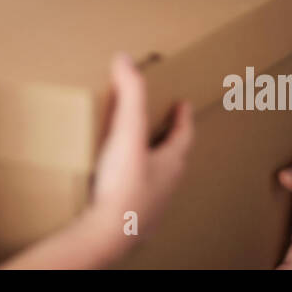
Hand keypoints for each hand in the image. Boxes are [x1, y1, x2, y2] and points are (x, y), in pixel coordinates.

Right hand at [86, 52, 193, 252]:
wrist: (107, 232)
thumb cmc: (123, 184)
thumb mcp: (127, 131)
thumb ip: (129, 94)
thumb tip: (126, 58)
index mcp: (170, 162)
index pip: (184, 134)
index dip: (183, 118)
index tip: (184, 104)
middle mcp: (166, 185)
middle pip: (174, 158)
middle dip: (170, 140)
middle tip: (163, 126)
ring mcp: (152, 205)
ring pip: (158, 181)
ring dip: (153, 166)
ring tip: (138, 154)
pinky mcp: (134, 220)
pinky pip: (138, 199)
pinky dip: (132, 188)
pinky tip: (118, 186)